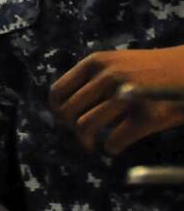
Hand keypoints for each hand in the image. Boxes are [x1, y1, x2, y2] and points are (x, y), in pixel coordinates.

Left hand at [50, 47, 183, 154]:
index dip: (58, 111)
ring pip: (85, 127)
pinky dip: (111, 148)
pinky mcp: (147, 115)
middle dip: (72, 129)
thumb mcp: (118, 63)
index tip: (66, 121)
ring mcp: (128, 94)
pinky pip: (113, 141)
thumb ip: (92, 80)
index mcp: (97, 62)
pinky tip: (116, 146)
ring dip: (87, 141)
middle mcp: (109, 75)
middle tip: (84, 135)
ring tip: (94, 144)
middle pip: (68, 113)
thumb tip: (61, 112)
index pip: (58, 92)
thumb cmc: (152, 73)